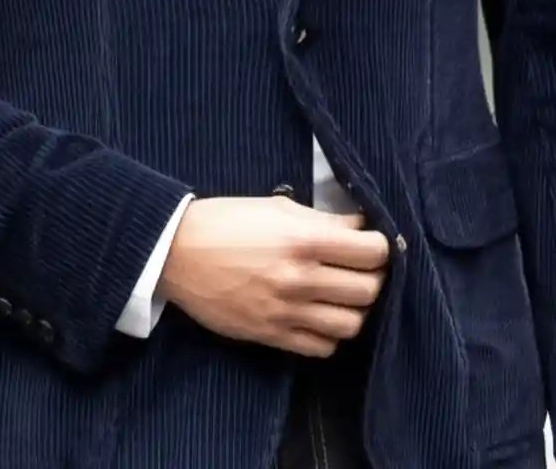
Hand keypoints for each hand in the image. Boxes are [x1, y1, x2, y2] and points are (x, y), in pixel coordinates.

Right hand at [159, 196, 388, 356]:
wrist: (175, 253)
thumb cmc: (225, 221)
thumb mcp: (277, 208)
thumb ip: (322, 220)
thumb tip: (360, 228)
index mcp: (304, 240)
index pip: (373, 252)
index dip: (381, 247)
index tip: (371, 245)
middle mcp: (300, 279)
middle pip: (368, 290)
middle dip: (372, 278)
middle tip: (359, 270)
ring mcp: (286, 311)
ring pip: (351, 324)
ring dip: (354, 310)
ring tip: (341, 298)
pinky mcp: (270, 335)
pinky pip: (321, 347)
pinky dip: (329, 335)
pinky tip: (319, 317)